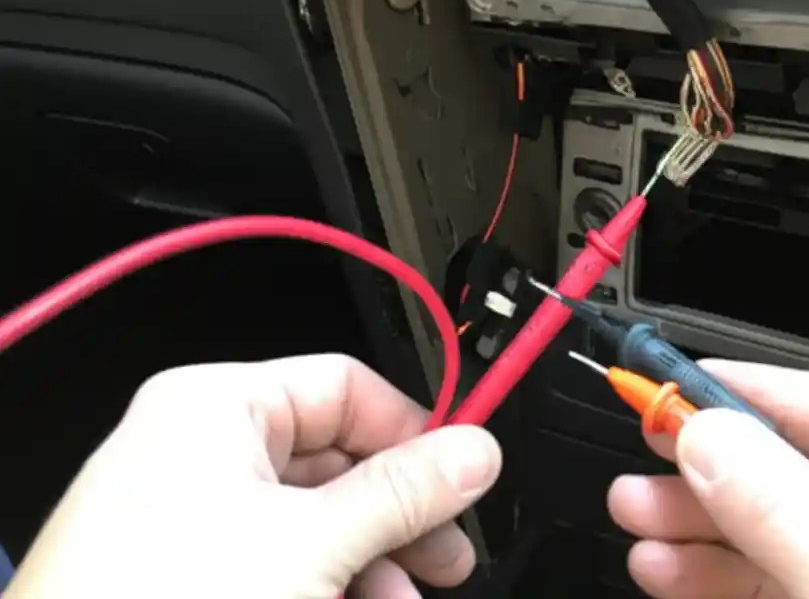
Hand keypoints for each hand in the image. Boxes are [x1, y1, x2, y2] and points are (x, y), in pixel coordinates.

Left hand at [9, 355, 500, 598]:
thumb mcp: (314, 544)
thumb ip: (403, 493)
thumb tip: (473, 452)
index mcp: (213, 408)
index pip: (346, 386)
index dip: (414, 431)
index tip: (462, 476)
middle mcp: (192, 450)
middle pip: (333, 461)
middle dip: (396, 518)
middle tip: (444, 555)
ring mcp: (181, 515)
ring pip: (309, 520)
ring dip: (366, 564)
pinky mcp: (179, 572)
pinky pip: (272, 559)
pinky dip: (320, 584)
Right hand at [608, 361, 808, 598]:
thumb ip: (803, 529)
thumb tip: (717, 440)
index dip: (773, 395)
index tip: (686, 385)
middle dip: (724, 467)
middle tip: (646, 444)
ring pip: (794, 537)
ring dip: (706, 525)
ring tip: (637, 512)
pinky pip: (785, 589)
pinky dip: (722, 579)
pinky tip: (670, 567)